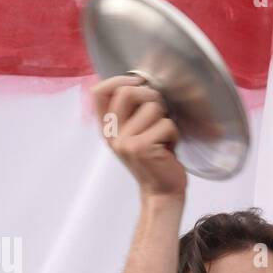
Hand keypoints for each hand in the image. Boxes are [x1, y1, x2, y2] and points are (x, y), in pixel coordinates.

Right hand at [91, 74, 186, 200]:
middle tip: (159, 113)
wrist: (161, 192)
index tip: (138, 84)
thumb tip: (138, 81)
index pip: (99, 91)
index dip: (119, 80)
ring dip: (165, 120)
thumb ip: (129, 111)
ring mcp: (125, 141)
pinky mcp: (142, 148)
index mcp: (107, 127)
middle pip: (128, 92)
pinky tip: (168, 148)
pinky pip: (166, 124)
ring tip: (163, 138)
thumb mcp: (134, 134)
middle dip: (151, 96)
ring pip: (152, 107)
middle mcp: (112, 134)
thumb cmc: (154, 159)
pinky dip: (174, 134)